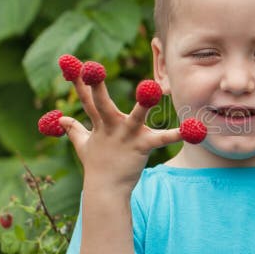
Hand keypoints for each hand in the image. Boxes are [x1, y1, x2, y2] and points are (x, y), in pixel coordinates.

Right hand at [55, 60, 181, 192]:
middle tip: (92, 68)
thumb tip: (61, 119)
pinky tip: (193, 128)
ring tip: (151, 88)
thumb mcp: (83, 145)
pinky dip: (178, 134)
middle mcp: (111, 126)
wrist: (107, 190)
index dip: (78, 82)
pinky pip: (163, 139)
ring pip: (135, 116)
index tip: (70, 63)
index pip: (87, 99)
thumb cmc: (98, 165)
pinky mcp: (143, 146)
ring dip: (143, 103)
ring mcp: (127, 136)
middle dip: (96, 86)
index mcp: (100, 124)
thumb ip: (75, 129)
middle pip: (101, 103)